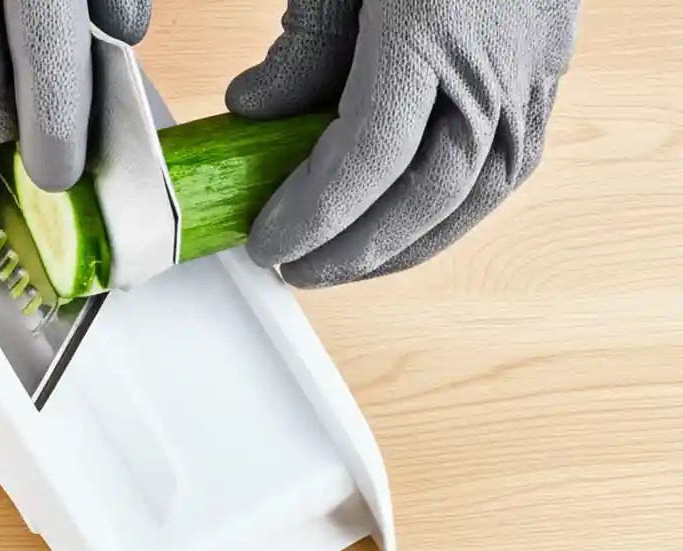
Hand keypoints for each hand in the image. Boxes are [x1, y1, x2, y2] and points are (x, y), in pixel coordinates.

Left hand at [226, 0, 580, 287]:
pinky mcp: (546, 74)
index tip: (268, 245)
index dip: (314, 216)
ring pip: (477, 196)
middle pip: (426, 196)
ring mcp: (531, 72)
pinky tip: (408, 225)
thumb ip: (299, 46)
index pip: (367, 159)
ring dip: (407, 245)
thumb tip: (252, 115)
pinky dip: (453, 210)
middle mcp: (492, 63)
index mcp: (431, 31)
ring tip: (347, 263)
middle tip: (297, 270)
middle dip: (355, 250)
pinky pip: (506, 167)